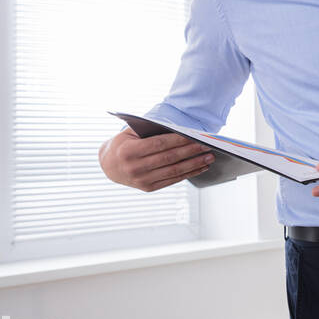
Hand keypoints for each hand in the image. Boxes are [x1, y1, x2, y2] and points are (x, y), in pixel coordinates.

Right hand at [99, 127, 215, 191]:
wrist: (109, 165)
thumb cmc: (124, 144)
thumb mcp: (130, 134)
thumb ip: (150, 131)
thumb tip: (180, 130)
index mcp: (128, 151)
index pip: (159, 145)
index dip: (178, 141)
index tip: (195, 136)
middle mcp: (134, 167)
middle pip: (169, 158)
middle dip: (191, 151)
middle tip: (207, 146)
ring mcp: (141, 180)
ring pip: (173, 171)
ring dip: (194, 164)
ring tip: (209, 157)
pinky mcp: (148, 188)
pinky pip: (172, 180)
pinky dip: (189, 173)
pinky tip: (200, 167)